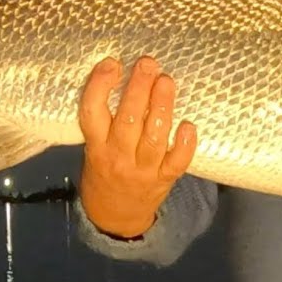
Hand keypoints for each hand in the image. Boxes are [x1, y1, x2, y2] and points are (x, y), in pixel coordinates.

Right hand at [77, 56, 196, 238]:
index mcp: (96, 147)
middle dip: (138, 89)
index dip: (100, 87)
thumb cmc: (103, 172)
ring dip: (162, 107)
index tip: (112, 64)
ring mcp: (142, 170)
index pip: (92, 113)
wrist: (114, 217)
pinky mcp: (164, 180)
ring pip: (153, 137)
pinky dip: (184, 144)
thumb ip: (104, 122)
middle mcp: (117, 157)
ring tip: (166, 81)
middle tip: (147, 64)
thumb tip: (125, 77)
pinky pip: (176, 162)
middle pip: (128, 120)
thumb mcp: (93, 148)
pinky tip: (189, 125)